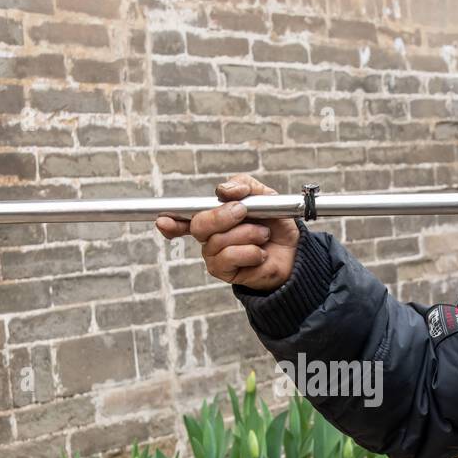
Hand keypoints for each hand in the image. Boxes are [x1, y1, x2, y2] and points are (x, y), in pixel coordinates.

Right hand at [155, 174, 299, 290]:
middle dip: (222, 216)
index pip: (184, 216)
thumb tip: (223, 190)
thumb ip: (244, 186)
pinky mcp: (225, 272)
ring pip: (218, 240)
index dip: (171, 219)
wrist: (294, 251)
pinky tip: (260, 254)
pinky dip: (250, 252)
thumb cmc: (275, 223)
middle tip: (243, 211)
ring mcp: (215, 255)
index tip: (162, 219)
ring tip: (263, 235)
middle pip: (199, 224)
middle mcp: (210, 235)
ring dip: (247, 234)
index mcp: (214, 215)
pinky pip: (229, 257)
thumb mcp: (264, 196)